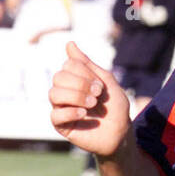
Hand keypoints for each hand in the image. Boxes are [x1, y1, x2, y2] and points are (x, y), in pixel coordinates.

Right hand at [48, 40, 130, 154]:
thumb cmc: (114, 106)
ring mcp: (61, 108)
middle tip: (97, 94)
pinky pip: (55, 114)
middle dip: (81, 84)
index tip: (101, 85)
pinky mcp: (61, 125)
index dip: (85, 72)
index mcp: (75, 79)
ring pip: (53, 94)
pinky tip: (84, 114)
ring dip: (76, 96)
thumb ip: (87, 64)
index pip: (68, 64)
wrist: (121, 132)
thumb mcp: (106, 81)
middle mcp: (65, 91)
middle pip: (58, 77)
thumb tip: (69, 43)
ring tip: (92, 104)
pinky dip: (71, 111)